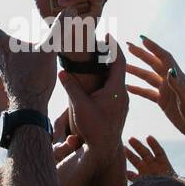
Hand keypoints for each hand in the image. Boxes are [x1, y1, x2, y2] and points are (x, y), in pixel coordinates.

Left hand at [0, 11, 57, 112]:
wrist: (29, 105)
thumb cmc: (36, 77)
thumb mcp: (50, 50)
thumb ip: (58, 29)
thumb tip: (69, 9)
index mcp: (6, 48)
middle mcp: (2, 58)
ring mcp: (5, 70)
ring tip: (2, 38)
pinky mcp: (10, 80)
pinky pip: (3, 63)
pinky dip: (4, 55)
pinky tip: (15, 60)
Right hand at [57, 35, 127, 158]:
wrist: (104, 150)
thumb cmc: (94, 129)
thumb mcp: (80, 107)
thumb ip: (71, 87)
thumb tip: (62, 72)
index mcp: (116, 90)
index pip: (119, 61)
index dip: (114, 46)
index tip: (107, 35)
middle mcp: (122, 94)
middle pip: (119, 67)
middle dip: (109, 54)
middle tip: (98, 44)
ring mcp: (122, 102)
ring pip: (117, 78)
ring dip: (108, 67)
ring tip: (96, 58)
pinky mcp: (118, 108)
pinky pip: (115, 87)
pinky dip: (107, 78)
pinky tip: (96, 79)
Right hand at [125, 135, 174, 180]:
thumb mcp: (176, 181)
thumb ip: (174, 176)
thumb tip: (170, 158)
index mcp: (164, 164)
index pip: (158, 151)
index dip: (154, 144)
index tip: (148, 137)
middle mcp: (154, 167)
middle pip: (145, 153)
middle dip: (138, 146)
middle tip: (130, 139)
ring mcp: (146, 174)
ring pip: (137, 161)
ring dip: (130, 155)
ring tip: (124, 148)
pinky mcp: (141, 182)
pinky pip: (133, 177)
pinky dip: (129, 174)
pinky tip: (126, 171)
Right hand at [126, 36, 184, 142]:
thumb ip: (177, 85)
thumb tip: (169, 69)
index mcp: (178, 77)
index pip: (164, 57)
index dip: (153, 48)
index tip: (142, 39)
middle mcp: (171, 81)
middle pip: (153, 63)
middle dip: (141, 54)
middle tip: (127, 46)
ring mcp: (166, 91)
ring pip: (148, 77)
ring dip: (136, 71)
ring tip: (123, 66)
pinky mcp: (163, 101)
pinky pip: (147, 92)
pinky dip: (137, 89)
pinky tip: (127, 87)